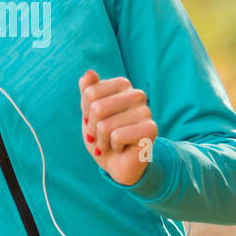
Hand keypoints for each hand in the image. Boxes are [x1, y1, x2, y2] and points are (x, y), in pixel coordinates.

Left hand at [79, 69, 157, 186]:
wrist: (117, 163)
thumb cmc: (102, 136)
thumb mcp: (89, 113)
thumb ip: (88, 91)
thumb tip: (89, 73)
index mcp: (122, 85)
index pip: (90, 92)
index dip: (85, 112)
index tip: (92, 121)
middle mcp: (137, 94)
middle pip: (97, 108)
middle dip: (92, 128)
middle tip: (100, 136)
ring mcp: (146, 111)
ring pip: (105, 125)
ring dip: (102, 141)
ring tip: (111, 144)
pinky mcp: (150, 129)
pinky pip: (117, 137)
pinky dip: (114, 147)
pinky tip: (122, 148)